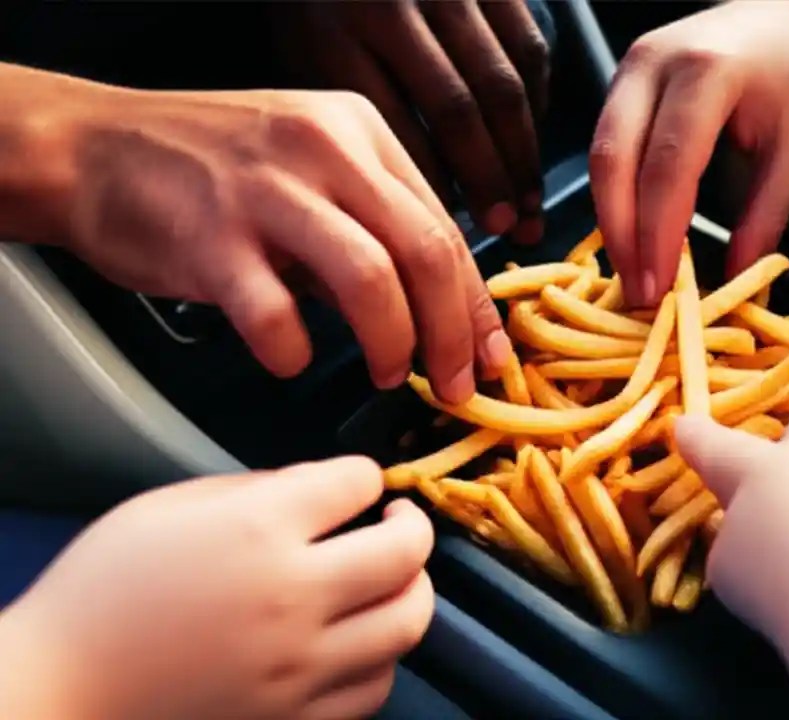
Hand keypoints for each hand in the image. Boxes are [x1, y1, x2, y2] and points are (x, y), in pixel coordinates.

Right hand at [0, 457, 432, 719]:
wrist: (62, 690)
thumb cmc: (104, 590)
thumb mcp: (170, 507)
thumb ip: (257, 489)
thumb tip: (322, 490)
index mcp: (258, 530)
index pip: (356, 482)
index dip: (362, 475)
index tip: (355, 483)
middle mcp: (292, 598)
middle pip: (406, 553)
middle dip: (414, 527)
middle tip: (399, 521)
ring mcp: (299, 667)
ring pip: (407, 623)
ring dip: (410, 591)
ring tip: (390, 579)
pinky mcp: (295, 719)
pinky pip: (375, 685)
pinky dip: (379, 655)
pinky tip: (359, 638)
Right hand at [27, 65, 509, 400]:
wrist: (92, 148)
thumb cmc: (208, 172)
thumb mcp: (309, 171)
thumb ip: (373, 226)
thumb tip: (443, 308)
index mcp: (360, 133)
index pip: (444, 227)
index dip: (475, 304)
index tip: (490, 356)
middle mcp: (323, 150)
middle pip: (425, 252)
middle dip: (454, 334)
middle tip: (457, 385)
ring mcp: (266, 190)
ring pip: (371, 279)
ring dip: (393, 344)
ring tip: (389, 375)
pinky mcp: (210, 237)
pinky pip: (276, 314)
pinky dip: (294, 352)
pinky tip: (291, 360)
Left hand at [280, 1, 548, 243]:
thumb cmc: (318, 16)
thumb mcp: (298, 65)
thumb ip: (336, 131)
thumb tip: (391, 220)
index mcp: (332, 36)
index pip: (391, 128)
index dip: (427, 190)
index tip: (443, 237)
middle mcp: (391, 5)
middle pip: (456, 110)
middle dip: (487, 181)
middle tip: (504, 230)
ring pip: (502, 86)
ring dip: (522, 155)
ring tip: (529, 206)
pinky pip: (528, 50)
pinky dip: (536, 106)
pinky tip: (528, 146)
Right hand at [591, 0, 788, 305]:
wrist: (785, 13)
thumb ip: (765, 217)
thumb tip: (733, 282)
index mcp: (707, 72)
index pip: (669, 165)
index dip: (657, 233)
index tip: (659, 289)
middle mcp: (654, 62)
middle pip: (614, 160)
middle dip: (622, 234)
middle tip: (637, 292)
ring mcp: (629, 66)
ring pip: (600, 156)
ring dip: (611, 221)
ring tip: (632, 274)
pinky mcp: (620, 79)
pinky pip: (604, 146)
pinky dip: (613, 197)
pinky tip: (630, 236)